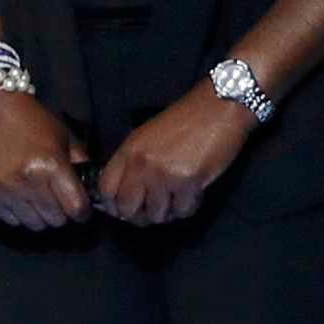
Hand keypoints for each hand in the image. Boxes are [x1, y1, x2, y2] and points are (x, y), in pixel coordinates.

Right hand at [0, 91, 93, 232]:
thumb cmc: (32, 121)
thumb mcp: (64, 136)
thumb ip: (80, 163)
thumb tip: (91, 189)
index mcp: (52, 165)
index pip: (76, 207)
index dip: (82, 212)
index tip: (81, 210)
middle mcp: (29, 181)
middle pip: (56, 220)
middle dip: (62, 214)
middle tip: (59, 202)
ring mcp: (7, 189)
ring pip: (34, 224)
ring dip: (41, 216)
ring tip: (40, 202)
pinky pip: (11, 220)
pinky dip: (19, 214)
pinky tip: (22, 200)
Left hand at [92, 88, 251, 226]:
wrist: (217, 108)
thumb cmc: (186, 120)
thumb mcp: (148, 136)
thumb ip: (134, 161)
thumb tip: (128, 192)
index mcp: (129, 150)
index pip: (106, 189)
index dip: (113, 206)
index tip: (123, 211)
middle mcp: (141, 164)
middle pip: (128, 207)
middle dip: (139, 216)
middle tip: (152, 212)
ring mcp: (163, 175)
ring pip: (156, 214)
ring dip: (167, 213)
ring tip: (176, 200)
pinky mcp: (188, 182)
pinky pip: (182, 211)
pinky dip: (187, 208)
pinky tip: (193, 194)